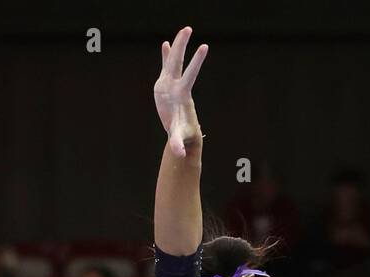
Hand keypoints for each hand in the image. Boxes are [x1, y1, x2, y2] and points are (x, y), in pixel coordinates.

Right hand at [153, 27, 207, 157]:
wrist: (182, 132)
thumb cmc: (183, 135)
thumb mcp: (180, 138)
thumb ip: (178, 144)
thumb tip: (179, 154)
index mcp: (183, 93)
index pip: (190, 74)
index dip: (196, 61)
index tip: (204, 47)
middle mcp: (178, 85)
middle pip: (180, 63)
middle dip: (183, 47)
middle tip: (187, 28)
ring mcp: (171, 84)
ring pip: (173, 62)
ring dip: (176, 47)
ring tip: (182, 31)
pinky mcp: (165, 86)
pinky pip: (165, 67)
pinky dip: (166, 56)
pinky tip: (166, 44)